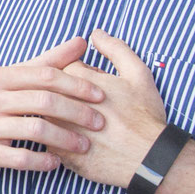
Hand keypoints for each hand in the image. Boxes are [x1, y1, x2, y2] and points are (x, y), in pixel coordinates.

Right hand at [0, 36, 104, 177]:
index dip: (76, 84)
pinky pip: (19, 158)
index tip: (101, 95)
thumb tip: (82, 41)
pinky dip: (42, 161)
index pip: (45, 75)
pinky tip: (57, 162)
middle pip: (43, 101)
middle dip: (77, 112)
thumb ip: (47, 62)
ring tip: (84, 145)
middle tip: (100, 122)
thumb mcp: (12, 80)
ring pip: (34, 130)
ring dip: (65, 139)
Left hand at [47, 30, 168, 188]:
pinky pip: (48, 141)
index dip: (78, 76)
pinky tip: (75, 141)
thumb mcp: (138, 75)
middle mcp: (64, 104)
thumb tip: (95, 33)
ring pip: (45, 116)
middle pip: (49, 92)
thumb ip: (115, 49)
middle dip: (64, 96)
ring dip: (57, 117)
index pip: (62, 69)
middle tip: (86, 107)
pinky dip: (57, 139)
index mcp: (80, 82)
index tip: (92, 88)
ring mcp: (60, 129)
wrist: (149, 160)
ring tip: (80, 124)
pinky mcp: (61, 153)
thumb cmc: (145, 117)